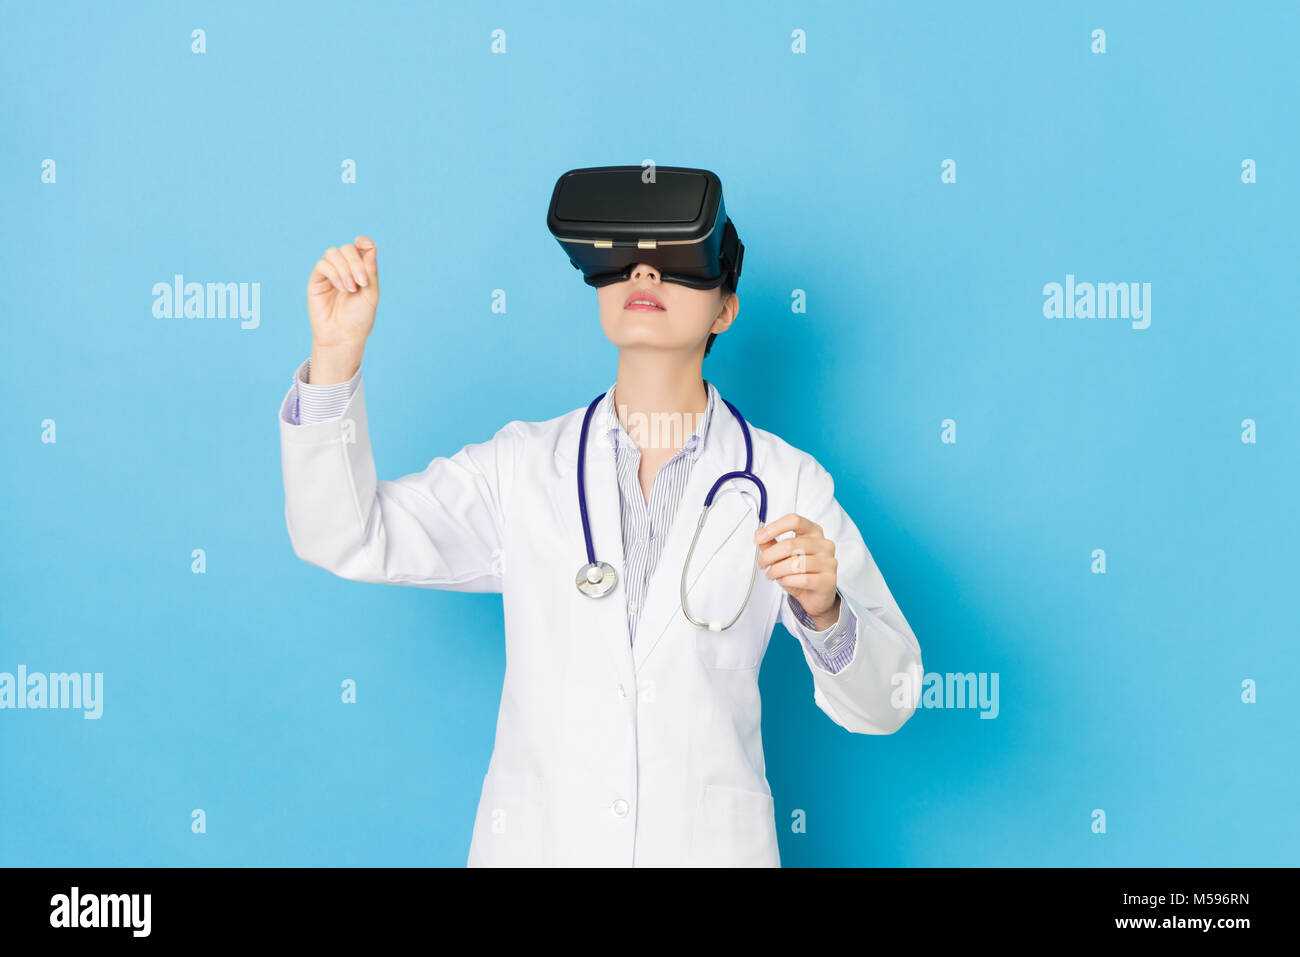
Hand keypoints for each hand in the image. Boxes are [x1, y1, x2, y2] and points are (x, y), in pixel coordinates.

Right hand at [306, 235, 379, 382]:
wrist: (343, 336)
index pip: (361, 246)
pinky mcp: (317, 280)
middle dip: (355, 263)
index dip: (364, 242)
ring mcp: (330, 273)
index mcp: (361, 270)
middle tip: (362, 283)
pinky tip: (341, 288)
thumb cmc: (359, 318)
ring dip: (344, 268)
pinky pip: (322, 264)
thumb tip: (371, 248)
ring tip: (350, 289)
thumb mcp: (371, 294)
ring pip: (333, 253)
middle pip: (347, 248)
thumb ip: (370, 271)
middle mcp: (345, 268)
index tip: (368, 247)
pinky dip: (334, 273)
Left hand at [755, 513, 839, 628]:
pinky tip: (783, 581)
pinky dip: (787, 581)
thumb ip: (772, 544)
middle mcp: (824, 544)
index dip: (774, 528)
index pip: (794, 521)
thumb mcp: (784, 556)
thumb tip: (758, 534)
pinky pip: (803, 579)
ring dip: (776, 570)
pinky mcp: (828, 580)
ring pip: (795, 563)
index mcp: (814, 532)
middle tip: (761, 563)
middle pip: (791, 544)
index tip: (759, 538)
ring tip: (771, 574)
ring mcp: (829, 562)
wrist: (816, 596)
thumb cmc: (801, 572)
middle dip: (769, 555)